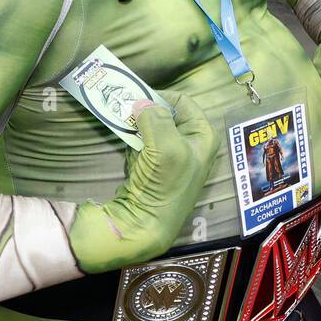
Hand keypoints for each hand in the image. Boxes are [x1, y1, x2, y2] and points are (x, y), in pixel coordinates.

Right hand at [69, 91, 218, 272]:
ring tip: (117, 114)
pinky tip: (119, 133)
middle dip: (145, 108)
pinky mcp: (150, 165)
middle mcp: (190, 143)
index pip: (183, 101)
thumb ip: (157, 119)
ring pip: (149, 126)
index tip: (137, 97)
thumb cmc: (165, 185)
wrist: (143, 224)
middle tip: (123, 103)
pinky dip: (129, 136)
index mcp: (203, 135)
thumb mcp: (168, 147)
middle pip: (165, 112)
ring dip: (134, 121)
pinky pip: (139, 141)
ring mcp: (169, 154)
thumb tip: (142, 102)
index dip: (160, 97)